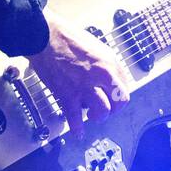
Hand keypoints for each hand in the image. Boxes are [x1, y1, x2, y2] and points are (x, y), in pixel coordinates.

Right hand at [29, 9, 133, 138]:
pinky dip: (77, 128)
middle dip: (113, 109)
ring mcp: (83, 87)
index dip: (120, 97)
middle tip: (106, 108)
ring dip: (98, 117)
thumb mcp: (100, 48)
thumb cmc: (71, 39)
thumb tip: (117, 81)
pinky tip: (78, 133)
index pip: (124, 91)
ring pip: (101, 112)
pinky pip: (75, 118)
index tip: (115, 99)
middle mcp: (99, 78)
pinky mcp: (66, 94)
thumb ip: (111, 66)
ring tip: (93, 115)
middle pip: (116, 104)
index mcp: (109, 65)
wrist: (46, 38)